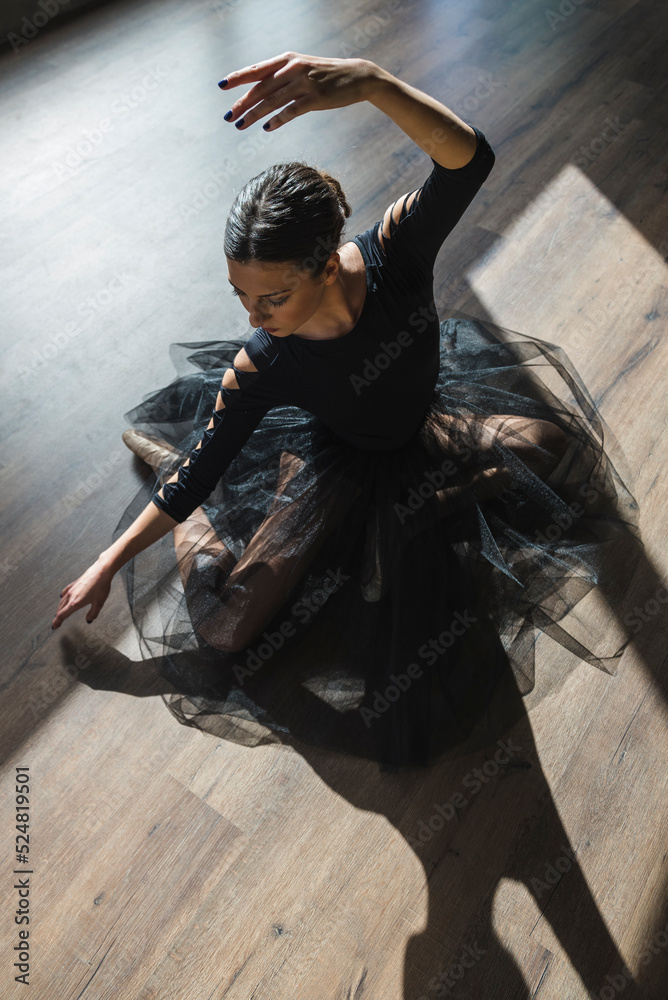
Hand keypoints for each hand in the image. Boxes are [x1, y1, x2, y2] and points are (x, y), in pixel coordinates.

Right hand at [52, 558, 113, 628]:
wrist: (101, 571)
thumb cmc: (101, 586)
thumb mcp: (99, 603)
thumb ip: (93, 613)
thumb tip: (89, 620)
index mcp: (75, 602)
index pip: (62, 615)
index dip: (57, 622)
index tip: (54, 627)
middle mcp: (71, 596)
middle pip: (60, 609)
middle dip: (58, 617)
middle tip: (56, 623)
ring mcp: (71, 589)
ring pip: (62, 601)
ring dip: (60, 609)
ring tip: (59, 613)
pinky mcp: (74, 583)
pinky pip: (65, 592)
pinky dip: (62, 598)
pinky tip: (62, 597)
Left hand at [219, 51, 379, 131]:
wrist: (355, 76)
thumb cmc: (325, 74)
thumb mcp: (301, 68)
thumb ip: (281, 76)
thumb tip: (258, 89)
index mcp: (287, 60)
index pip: (257, 70)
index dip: (238, 78)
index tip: (221, 86)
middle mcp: (293, 68)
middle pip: (261, 88)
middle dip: (242, 103)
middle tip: (228, 116)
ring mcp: (304, 83)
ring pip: (272, 101)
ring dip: (254, 115)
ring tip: (240, 125)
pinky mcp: (315, 98)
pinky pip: (291, 111)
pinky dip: (278, 120)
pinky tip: (267, 129)